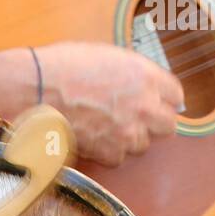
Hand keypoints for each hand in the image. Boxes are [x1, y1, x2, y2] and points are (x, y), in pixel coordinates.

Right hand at [35, 42, 183, 165]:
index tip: (158, 103)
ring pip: (143, 145)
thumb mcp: (107, 57)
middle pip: (168, 126)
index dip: (165, 100)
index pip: (176, 95)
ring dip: (130, 139)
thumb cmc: (65, 67)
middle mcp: (143, 106)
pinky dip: (109, 152)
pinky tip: (95, 138)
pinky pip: (119, 158)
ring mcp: (128, 133)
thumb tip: (140, 84)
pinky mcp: (110, 152)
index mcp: (146, 76)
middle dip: (155, 123)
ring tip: (109, 128)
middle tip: (138, 120)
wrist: (38, 90)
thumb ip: (132, 74)